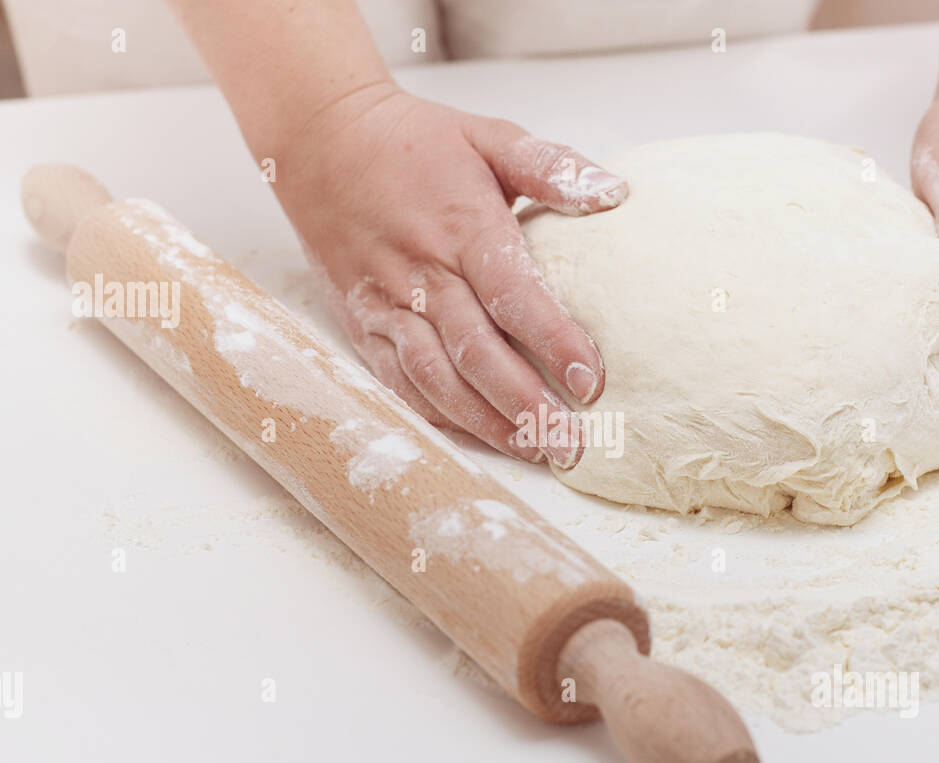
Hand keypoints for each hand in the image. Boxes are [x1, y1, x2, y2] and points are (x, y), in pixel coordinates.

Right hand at [272, 83, 628, 465]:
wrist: (321, 140)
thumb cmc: (416, 143)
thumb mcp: (491, 136)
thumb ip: (553, 167)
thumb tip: (616, 192)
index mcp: (464, 228)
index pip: (515, 295)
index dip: (554, 341)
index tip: (591, 382)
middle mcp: (423, 273)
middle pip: (477, 353)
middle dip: (526, 405)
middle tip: (570, 443)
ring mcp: (387, 304)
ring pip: (436, 379)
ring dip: (485, 423)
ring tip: (532, 450)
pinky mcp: (362, 324)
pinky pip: (399, 381)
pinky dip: (437, 415)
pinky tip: (475, 436)